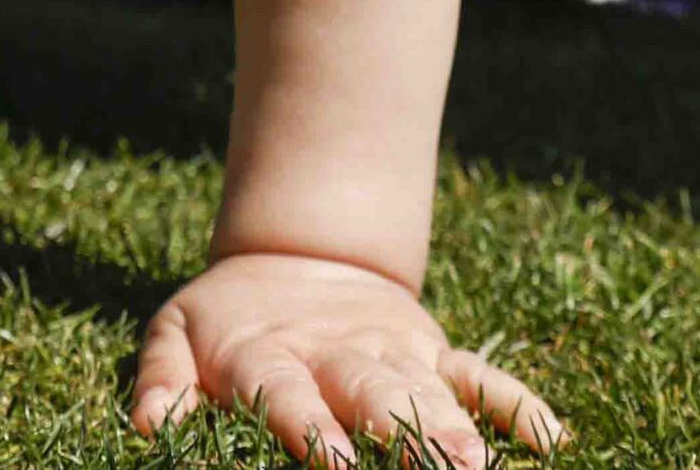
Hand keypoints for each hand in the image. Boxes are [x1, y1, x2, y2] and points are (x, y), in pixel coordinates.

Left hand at [130, 253, 561, 466]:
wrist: (293, 252)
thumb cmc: (225, 319)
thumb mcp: (174, 331)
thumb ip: (160, 378)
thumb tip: (147, 426)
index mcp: (270, 355)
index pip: (288, 397)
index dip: (309, 430)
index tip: (330, 464)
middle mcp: (338, 354)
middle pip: (372, 395)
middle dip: (402, 436)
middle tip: (437, 469)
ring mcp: (392, 350)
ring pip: (431, 389)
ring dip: (460, 427)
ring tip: (480, 465)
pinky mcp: (430, 348)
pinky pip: (480, 374)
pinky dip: (516, 402)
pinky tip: (552, 438)